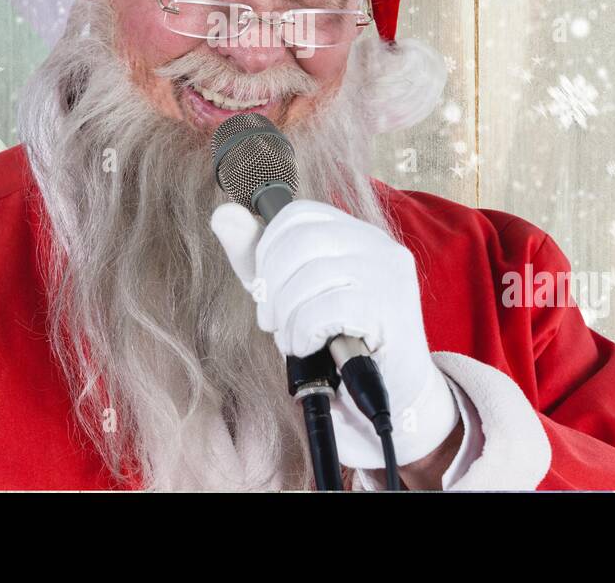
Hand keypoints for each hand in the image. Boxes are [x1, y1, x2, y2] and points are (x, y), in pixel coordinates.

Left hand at [210, 199, 458, 467]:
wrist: (392, 400)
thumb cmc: (338, 346)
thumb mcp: (288, 296)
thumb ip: (254, 257)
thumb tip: (223, 214)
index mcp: (356, 234)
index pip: (298, 214)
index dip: (268, 250)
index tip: (265, 289)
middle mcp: (378, 244)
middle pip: (300, 240)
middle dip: (273, 286)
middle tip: (272, 321)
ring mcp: (390, 274)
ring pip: (311, 275)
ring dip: (288, 318)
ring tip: (294, 342)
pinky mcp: (392, 309)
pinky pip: (327, 308)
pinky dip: (305, 332)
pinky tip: (310, 348)